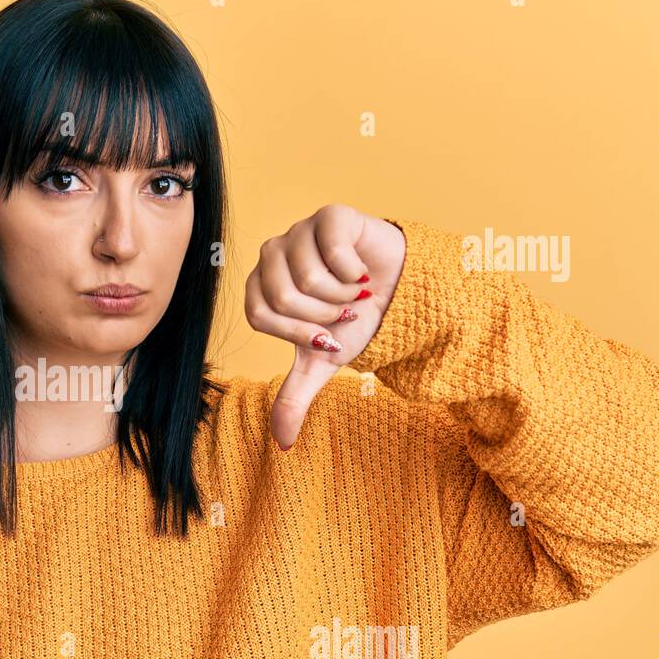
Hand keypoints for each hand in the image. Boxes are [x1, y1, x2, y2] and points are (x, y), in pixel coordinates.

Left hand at [243, 203, 406, 449]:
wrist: (398, 293)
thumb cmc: (353, 322)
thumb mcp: (324, 363)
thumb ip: (296, 396)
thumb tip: (282, 442)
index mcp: (260, 286)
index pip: (260, 314)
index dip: (295, 332)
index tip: (325, 336)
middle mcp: (272, 254)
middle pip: (282, 297)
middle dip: (322, 316)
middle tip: (343, 312)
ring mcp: (299, 231)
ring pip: (309, 277)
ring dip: (341, 297)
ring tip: (354, 294)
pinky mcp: (330, 216)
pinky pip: (333, 252)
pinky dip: (354, 274)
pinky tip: (363, 273)